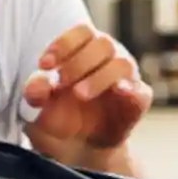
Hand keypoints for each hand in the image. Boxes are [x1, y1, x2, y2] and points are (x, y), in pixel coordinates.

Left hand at [24, 23, 151, 171]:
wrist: (80, 146)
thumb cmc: (61, 113)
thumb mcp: (41, 105)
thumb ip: (36, 92)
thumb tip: (36, 85)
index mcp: (86, 49)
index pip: (82, 32)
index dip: (64, 43)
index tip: (45, 64)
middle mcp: (109, 58)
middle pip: (103, 44)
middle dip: (79, 61)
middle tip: (61, 81)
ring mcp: (127, 78)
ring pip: (122, 64)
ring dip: (99, 76)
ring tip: (79, 94)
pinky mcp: (137, 102)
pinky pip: (141, 92)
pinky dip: (131, 91)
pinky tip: (118, 91)